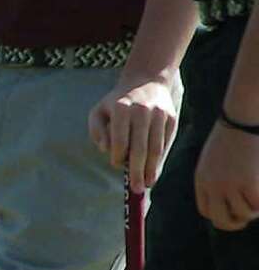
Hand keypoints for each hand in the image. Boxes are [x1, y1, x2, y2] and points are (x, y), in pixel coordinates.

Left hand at [89, 72, 178, 193]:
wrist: (147, 81)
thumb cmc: (117, 102)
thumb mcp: (99, 111)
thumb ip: (97, 131)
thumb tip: (105, 150)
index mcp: (121, 109)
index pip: (120, 140)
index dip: (119, 156)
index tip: (117, 164)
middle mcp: (142, 111)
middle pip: (140, 147)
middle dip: (138, 171)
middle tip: (136, 189)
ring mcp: (160, 114)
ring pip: (156, 147)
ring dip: (152, 169)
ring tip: (147, 184)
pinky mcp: (172, 118)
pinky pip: (166, 143)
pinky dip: (160, 159)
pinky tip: (155, 172)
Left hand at [196, 121, 258, 231]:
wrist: (241, 118)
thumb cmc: (232, 134)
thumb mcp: (215, 158)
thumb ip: (216, 177)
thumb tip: (226, 196)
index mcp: (202, 180)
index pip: (206, 211)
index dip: (221, 214)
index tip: (234, 210)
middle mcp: (212, 187)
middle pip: (221, 220)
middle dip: (237, 221)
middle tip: (249, 214)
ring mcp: (229, 187)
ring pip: (243, 214)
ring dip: (254, 209)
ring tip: (257, 195)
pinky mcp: (248, 184)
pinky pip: (257, 205)